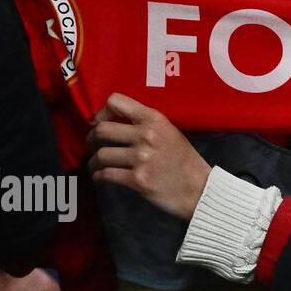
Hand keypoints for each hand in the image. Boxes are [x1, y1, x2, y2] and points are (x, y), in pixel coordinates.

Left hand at [86, 93, 211, 220]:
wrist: (198, 188)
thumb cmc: (184, 160)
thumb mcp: (170, 132)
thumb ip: (146, 124)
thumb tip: (116, 122)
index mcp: (155, 120)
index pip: (116, 102)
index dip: (102, 112)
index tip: (101, 122)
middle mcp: (147, 136)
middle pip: (102, 130)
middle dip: (91, 138)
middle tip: (93, 144)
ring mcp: (142, 159)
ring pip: (101, 155)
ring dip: (93, 162)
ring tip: (96, 165)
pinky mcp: (137, 180)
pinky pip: (106, 175)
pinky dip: (98, 177)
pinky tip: (101, 178)